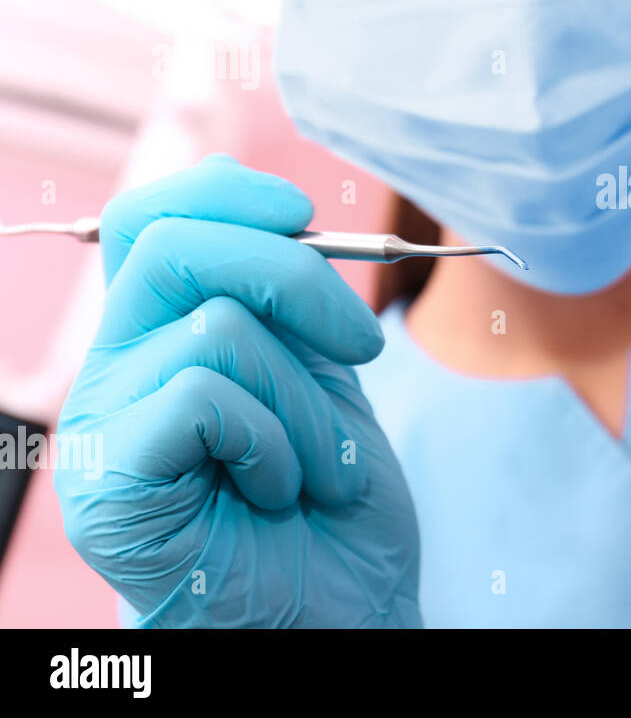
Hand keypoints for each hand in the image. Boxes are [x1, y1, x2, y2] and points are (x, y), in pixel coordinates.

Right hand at [55, 155, 420, 626]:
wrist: (341, 607)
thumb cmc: (330, 496)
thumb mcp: (321, 373)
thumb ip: (287, 300)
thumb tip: (282, 218)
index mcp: (157, 336)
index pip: (149, 216)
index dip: (227, 192)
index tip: (307, 217)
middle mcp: (113, 370)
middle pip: (172, 244)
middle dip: (294, 276)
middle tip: (361, 347)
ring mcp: (99, 425)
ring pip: (214, 327)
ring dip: (304, 399)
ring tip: (315, 465)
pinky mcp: (105, 482)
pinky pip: (202, 397)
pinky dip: (272, 440)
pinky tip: (276, 491)